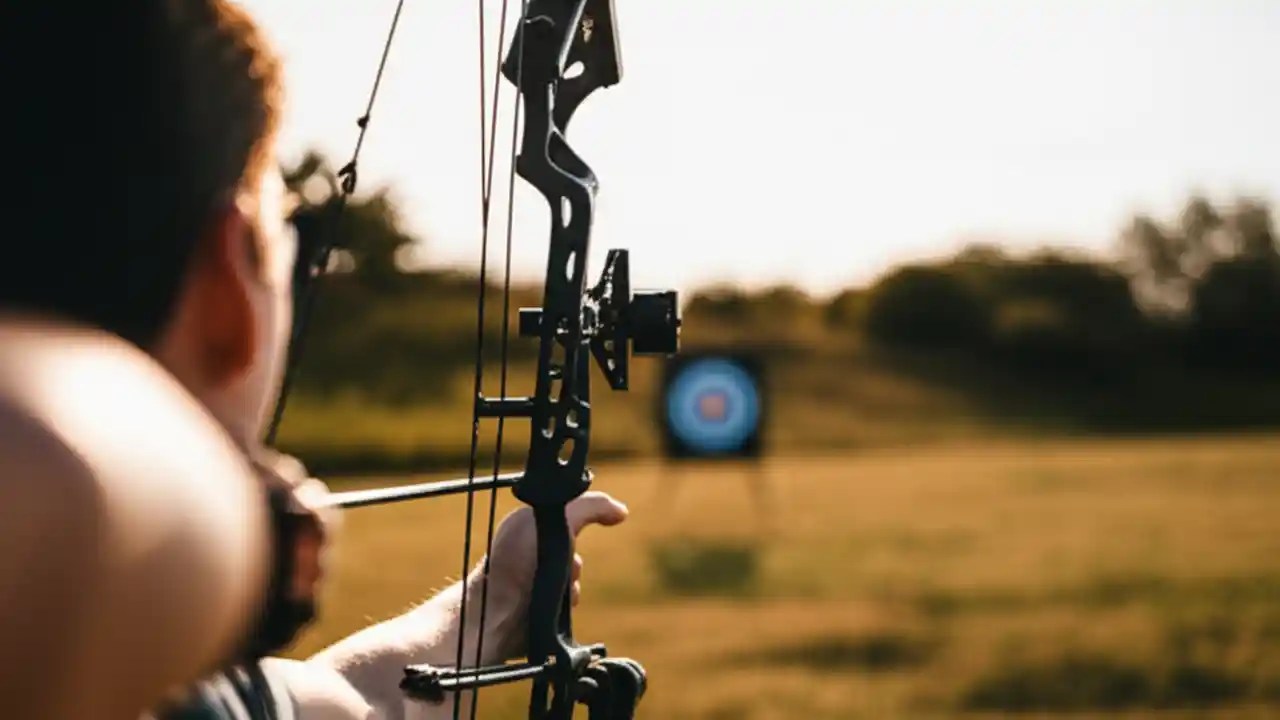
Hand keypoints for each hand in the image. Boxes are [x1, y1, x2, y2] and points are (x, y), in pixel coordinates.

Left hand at [467, 491, 628, 662]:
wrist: (500, 612)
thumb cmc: (519, 561)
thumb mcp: (558, 517)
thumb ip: (591, 506)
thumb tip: (621, 511)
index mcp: (526, 526)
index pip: (567, 516)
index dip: (577, 523)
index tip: (575, 531)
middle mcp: (528, 551)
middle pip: (574, 549)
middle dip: (575, 559)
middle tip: (562, 564)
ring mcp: (533, 579)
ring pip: (573, 577)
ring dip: (572, 584)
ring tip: (555, 588)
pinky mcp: (539, 605)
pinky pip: (569, 600)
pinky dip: (568, 602)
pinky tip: (555, 605)